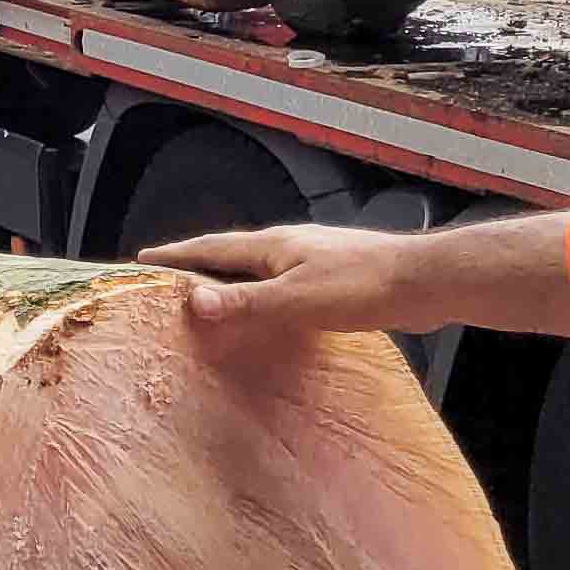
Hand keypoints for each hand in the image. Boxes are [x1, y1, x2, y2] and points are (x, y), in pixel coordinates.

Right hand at [144, 209, 569, 351]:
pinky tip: (270, 323)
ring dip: (232, 288)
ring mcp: (312, 262)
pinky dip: (263, 303)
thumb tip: (192, 301)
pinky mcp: (333, 282)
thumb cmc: (365, 286)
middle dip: (198, 271)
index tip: (143, 260)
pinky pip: (283, 290)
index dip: (176, 257)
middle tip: (167, 287)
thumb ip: (247, 304)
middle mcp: (288, 248)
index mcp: (273, 246)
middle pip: (231, 257)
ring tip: (210, 307)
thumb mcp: (297, 300)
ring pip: (259, 275)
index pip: (211, 248)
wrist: (426, 283)